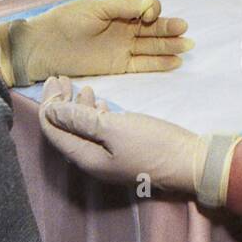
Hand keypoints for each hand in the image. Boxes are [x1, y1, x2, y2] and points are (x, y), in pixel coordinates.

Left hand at [0, 0, 191, 85]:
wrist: (42, 48)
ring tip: (187, 45)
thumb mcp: (95, 9)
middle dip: (169, 28)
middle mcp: (124, 28)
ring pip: (152, 47)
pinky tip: (175, 61)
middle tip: (184, 30)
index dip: (152, 11)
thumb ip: (123, 6)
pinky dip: (159, 64)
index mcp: (119, 10)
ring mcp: (122, 48)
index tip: (149, 15)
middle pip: (153, 28)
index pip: (146, 8)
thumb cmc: (65, 22)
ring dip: (169, 46)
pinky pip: (143, 64)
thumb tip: (151, 6)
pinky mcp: (118, 66)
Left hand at [39, 77, 239, 206]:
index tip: (53, 81)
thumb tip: (50, 111)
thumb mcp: (115, 128)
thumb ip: (81, 119)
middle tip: (61, 79)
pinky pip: (99, 133)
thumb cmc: (154, 144)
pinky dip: (95, 115)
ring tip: (80, 86)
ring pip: (83, 130)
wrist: (192, 162)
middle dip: (61, 104)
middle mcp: (93, 161)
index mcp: (86, 158)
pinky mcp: (124, 153)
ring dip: (78, 107)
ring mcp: (109, 159)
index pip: (54, 131)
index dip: (49, 105)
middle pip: (66, 130)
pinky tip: (98, 103)